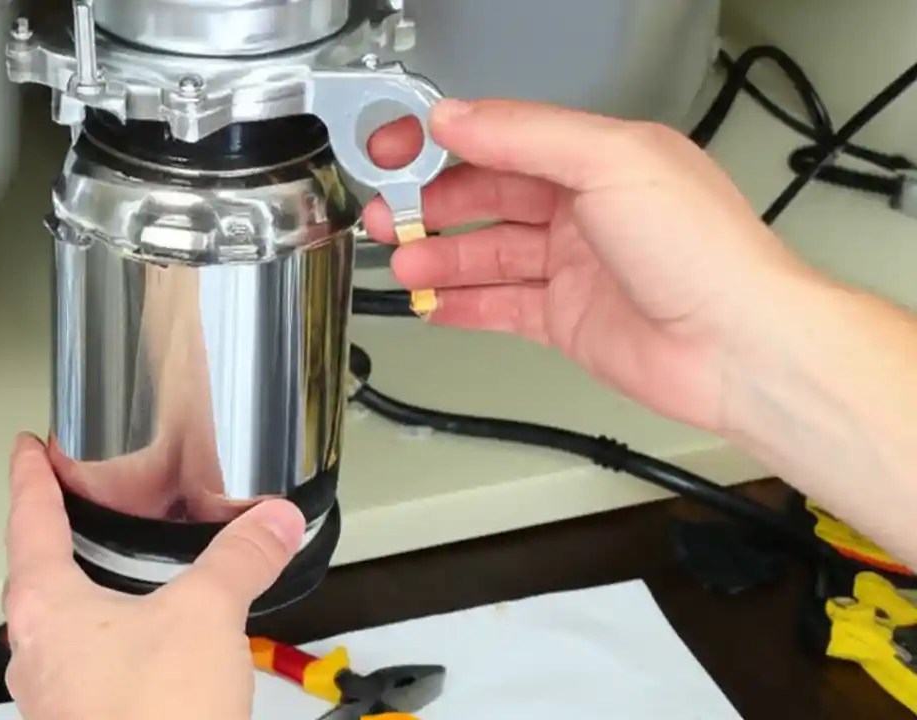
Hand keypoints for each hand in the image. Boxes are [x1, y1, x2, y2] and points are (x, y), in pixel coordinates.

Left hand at [2, 434, 304, 719]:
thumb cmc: (148, 718)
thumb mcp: (205, 618)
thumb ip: (239, 561)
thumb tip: (270, 523)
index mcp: (48, 607)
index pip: (29, 521)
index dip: (30, 478)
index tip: (26, 451)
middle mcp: (38, 652)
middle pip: (34, 577)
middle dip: (52, 539)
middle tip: (67, 510)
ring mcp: (57, 697)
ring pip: (59, 630)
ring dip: (83, 598)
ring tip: (116, 579)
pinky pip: (89, 671)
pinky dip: (113, 644)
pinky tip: (148, 651)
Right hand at [364, 99, 819, 431]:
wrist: (739, 349)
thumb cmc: (705, 254)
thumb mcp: (612, 162)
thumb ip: (527, 134)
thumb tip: (456, 117)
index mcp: (599, 156)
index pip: (503, 136)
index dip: (444, 142)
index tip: (397, 151)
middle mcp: (585, 207)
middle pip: (486, 196)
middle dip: (430, 206)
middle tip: (388, 217)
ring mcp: (574, 266)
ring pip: (487, 253)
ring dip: (438, 257)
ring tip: (401, 264)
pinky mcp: (567, 319)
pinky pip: (500, 306)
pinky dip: (462, 304)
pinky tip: (431, 304)